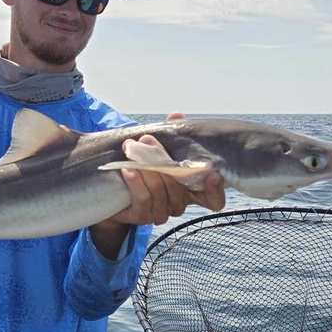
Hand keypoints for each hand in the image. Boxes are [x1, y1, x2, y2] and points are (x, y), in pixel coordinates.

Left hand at [89, 112, 225, 256]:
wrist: (116, 189)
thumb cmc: (146, 165)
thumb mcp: (161, 149)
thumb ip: (173, 135)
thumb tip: (177, 115)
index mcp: (192, 191)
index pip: (214, 199)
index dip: (215, 189)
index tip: (213, 173)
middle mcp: (180, 204)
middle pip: (180, 188)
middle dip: (164, 162)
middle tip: (148, 140)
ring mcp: (162, 213)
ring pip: (161, 194)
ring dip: (147, 170)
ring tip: (133, 151)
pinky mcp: (143, 216)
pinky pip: (143, 200)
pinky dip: (136, 183)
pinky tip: (127, 169)